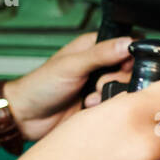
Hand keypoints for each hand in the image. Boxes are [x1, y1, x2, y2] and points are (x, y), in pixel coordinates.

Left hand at [5, 32, 135, 141]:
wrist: (26, 116)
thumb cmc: (41, 84)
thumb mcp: (71, 65)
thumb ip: (100, 54)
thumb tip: (128, 43)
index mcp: (94, 47)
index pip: (129, 44)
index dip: (132, 55)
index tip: (123, 66)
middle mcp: (101, 64)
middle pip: (133, 68)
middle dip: (119, 78)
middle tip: (98, 83)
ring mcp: (101, 84)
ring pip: (127, 88)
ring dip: (111, 94)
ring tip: (90, 97)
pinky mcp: (100, 103)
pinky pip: (117, 104)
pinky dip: (106, 106)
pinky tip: (89, 106)